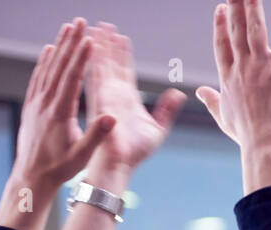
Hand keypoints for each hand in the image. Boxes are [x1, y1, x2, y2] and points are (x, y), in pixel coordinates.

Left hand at [8, 20, 114, 195]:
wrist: (32, 174)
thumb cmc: (61, 167)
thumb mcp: (82, 155)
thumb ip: (96, 135)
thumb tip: (112, 117)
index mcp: (58, 113)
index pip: (71, 79)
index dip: (81, 58)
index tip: (90, 40)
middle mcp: (44, 102)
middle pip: (58, 66)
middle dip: (70, 43)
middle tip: (79, 23)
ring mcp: (36, 102)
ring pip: (47, 67)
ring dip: (59, 46)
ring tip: (68, 28)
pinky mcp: (32, 104)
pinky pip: (38, 77)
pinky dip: (45, 61)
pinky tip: (50, 50)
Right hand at [84, 23, 184, 177]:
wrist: (121, 164)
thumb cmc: (136, 152)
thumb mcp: (158, 128)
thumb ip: (167, 110)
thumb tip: (179, 93)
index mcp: (128, 99)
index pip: (125, 71)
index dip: (123, 53)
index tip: (121, 37)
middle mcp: (115, 94)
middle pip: (111, 63)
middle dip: (109, 44)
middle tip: (105, 24)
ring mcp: (105, 96)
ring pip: (102, 65)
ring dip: (99, 46)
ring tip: (97, 28)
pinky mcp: (99, 100)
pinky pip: (95, 75)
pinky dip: (94, 60)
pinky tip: (92, 45)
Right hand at [196, 0, 270, 190]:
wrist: (264, 143)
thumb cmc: (247, 135)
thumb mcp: (224, 116)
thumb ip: (211, 101)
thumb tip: (198, 92)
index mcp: (229, 78)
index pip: (223, 45)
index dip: (221, 26)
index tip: (221, 9)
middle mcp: (242, 68)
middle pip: (237, 31)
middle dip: (235, 6)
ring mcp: (261, 67)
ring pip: (255, 29)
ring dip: (253, 6)